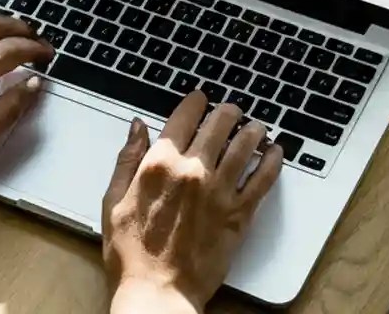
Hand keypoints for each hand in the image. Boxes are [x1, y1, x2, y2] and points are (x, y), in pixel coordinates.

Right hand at [102, 92, 283, 312]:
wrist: (157, 291)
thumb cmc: (131, 252)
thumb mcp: (113, 200)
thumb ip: (127, 159)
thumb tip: (137, 126)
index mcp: (160, 163)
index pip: (184, 116)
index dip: (195, 101)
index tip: (200, 98)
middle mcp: (193, 170)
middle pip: (220, 123)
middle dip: (227, 111)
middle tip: (231, 110)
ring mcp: (220, 191)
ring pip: (246, 144)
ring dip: (253, 129)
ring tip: (256, 126)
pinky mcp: (240, 213)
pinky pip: (264, 178)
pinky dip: (272, 160)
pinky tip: (275, 151)